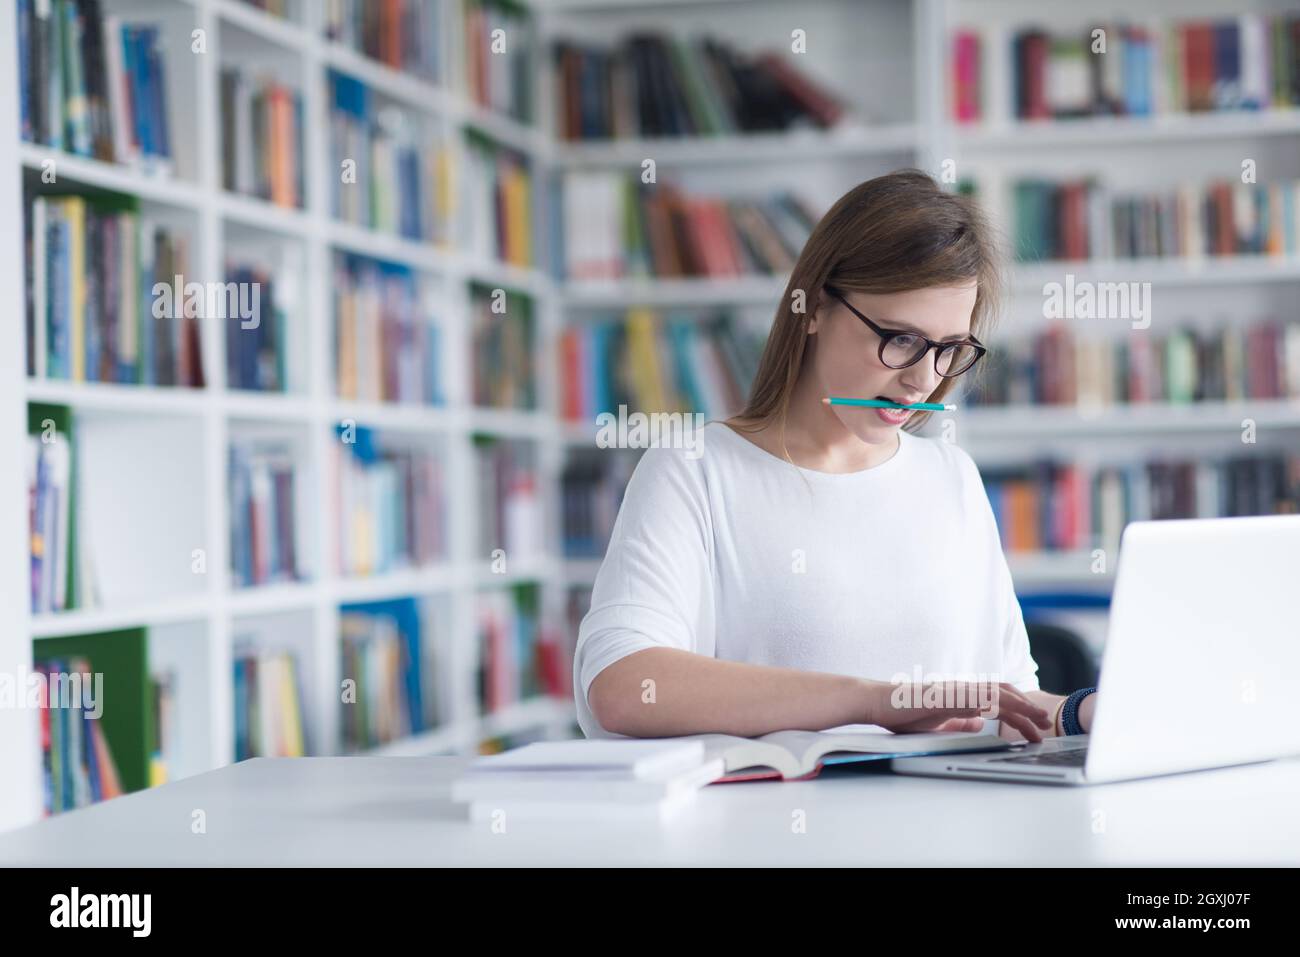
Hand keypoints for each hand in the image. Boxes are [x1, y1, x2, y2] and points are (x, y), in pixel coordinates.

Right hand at [865, 680, 1054, 743]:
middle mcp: (962, 688)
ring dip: (1023, 708)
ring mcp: (956, 690)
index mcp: (960, 694)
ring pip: (999, 695)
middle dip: (1028, 707)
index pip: (996, 695)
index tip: (1034, 723)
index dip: (1018, 707)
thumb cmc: (901, 712)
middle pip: (1004, 692)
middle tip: (1046, 723)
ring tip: (1040, 723)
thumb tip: (981, 724)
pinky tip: (1014, 716)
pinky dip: (1001, 707)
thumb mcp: (936, 722)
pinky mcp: (949, 696)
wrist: (878, 701)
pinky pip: (982, 700)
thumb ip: (959, 721)